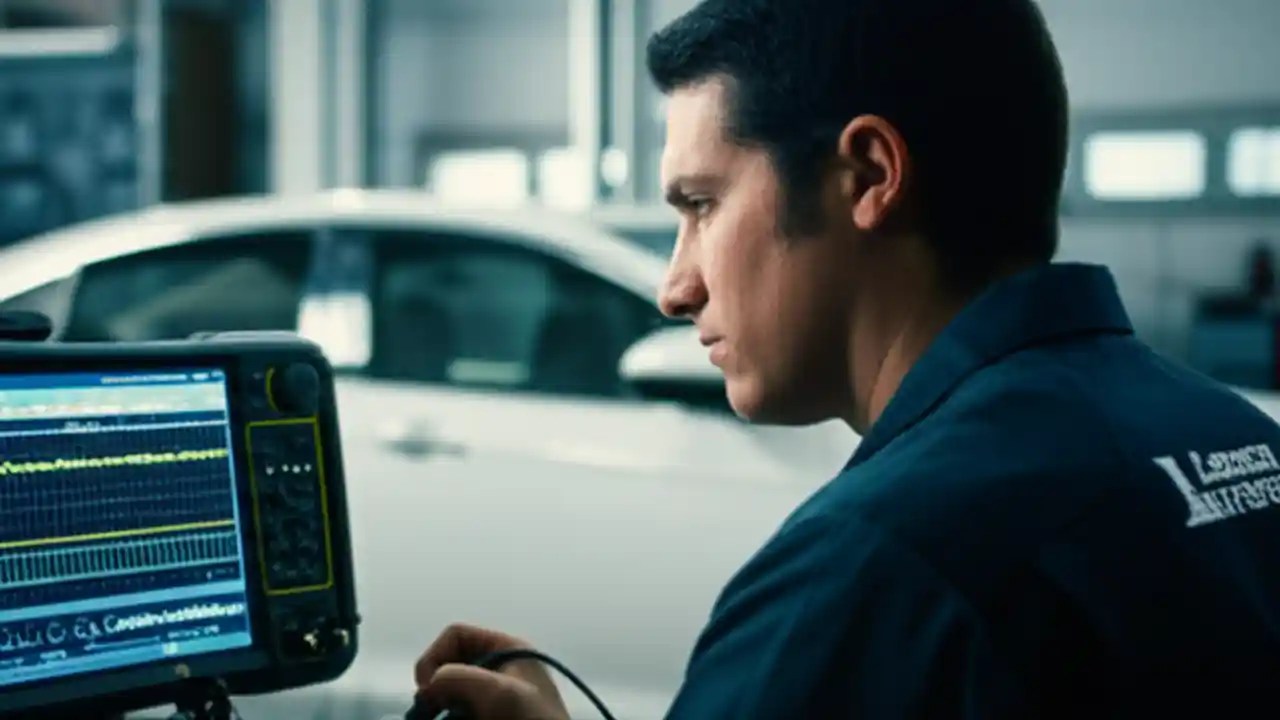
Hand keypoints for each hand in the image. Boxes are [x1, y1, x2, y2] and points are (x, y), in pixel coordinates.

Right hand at [414, 623, 569, 719]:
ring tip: (440, 719)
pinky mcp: (492, 717)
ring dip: (442, 708)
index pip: (455, 635)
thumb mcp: (499, 692)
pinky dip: (452, 718)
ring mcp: (496, 696)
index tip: (428, 690)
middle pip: (449, 665)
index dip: (434, 658)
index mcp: (507, 649)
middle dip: (436, 688)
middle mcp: (500, 667)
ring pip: (451, 694)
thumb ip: (458, 677)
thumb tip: (431, 686)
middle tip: (429, 711)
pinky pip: (461, 713)